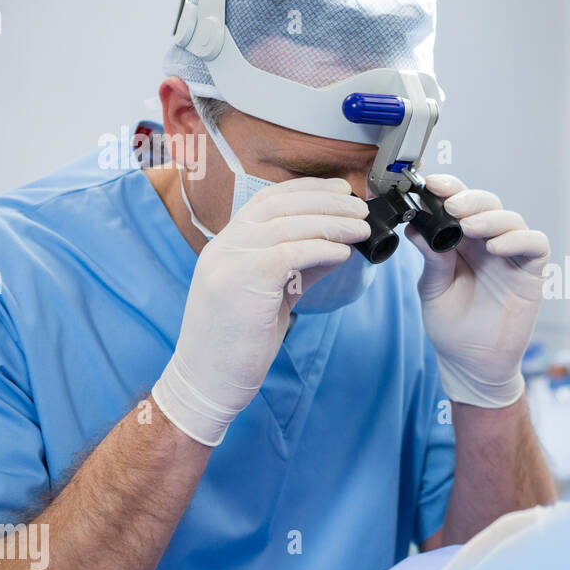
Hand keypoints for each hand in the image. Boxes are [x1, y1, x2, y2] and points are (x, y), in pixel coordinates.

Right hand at [152, 176, 370, 444]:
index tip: (340, 190)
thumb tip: (338, 245)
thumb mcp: (271, 294)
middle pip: (280, 205)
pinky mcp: (243, 282)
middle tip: (360, 207)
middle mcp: (224, 247)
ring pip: (288, 225)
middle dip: (326, 201)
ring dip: (332, 223)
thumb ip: (298, 266)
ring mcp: (229, 262)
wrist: (208, 380)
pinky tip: (344, 254)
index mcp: (226, 244)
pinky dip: (321, 249)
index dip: (307, 189)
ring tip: (361, 228)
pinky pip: (290, 254)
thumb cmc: (240, 342)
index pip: (267, 199)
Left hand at [409, 174, 549, 407]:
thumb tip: (416, 225)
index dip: (449, 188)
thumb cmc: (451, 327)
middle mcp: (487, 242)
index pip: (458, 203)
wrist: (472, 364)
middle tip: (451, 206)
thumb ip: (431, 258)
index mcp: (459, 241)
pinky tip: (496, 248)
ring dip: (490, 217)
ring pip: (511, 219)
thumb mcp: (433, 289)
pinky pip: (534, 244)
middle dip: (469, 199)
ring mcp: (511, 255)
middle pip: (486, 204)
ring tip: (469, 226)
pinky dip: (518, 239)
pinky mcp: (532, 272)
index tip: (431, 184)